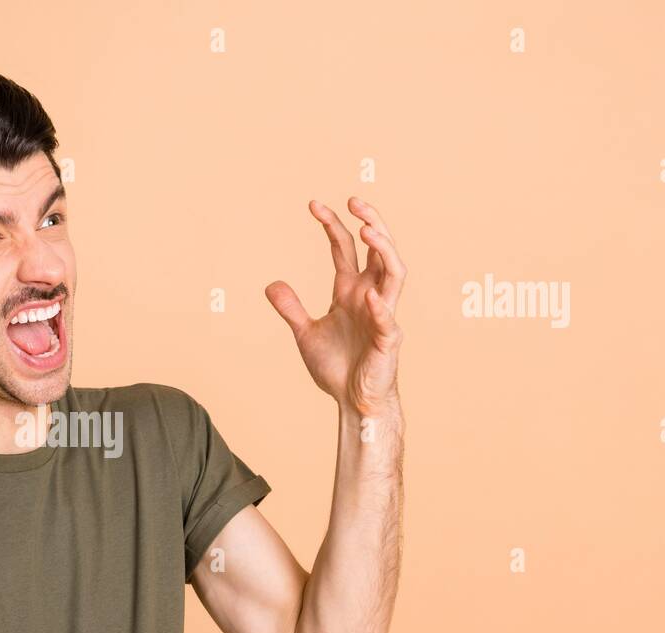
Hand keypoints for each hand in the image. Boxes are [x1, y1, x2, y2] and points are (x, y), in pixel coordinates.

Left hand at [265, 197, 405, 416]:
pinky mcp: (388, 339)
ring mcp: (382, 315)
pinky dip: (380, 308)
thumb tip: (271, 284)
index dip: (333, 225)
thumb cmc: (337, 367)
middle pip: (379, 249)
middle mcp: (370, 295)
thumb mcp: (305, 334)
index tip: (314, 205)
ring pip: (394, 272)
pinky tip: (368, 298)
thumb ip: (291, 308)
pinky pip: (387, 319)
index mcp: (351, 290)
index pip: (345, 248)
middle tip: (353, 200)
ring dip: (384, 250)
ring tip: (368, 230)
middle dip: (369, 222)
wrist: (352, 400)